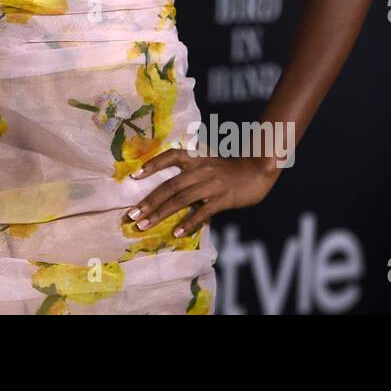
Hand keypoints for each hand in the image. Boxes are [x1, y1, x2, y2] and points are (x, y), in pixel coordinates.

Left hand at [125, 147, 282, 237]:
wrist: (258, 169)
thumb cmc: (229, 169)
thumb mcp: (208, 162)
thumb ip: (190, 170)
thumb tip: (168, 187)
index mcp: (196, 158)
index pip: (170, 157)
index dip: (151, 165)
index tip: (133, 176)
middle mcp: (200, 170)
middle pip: (169, 186)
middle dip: (149, 202)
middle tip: (132, 215)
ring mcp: (211, 185)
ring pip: (180, 200)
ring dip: (160, 214)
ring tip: (145, 225)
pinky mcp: (223, 199)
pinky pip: (202, 212)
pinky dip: (188, 223)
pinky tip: (176, 233)